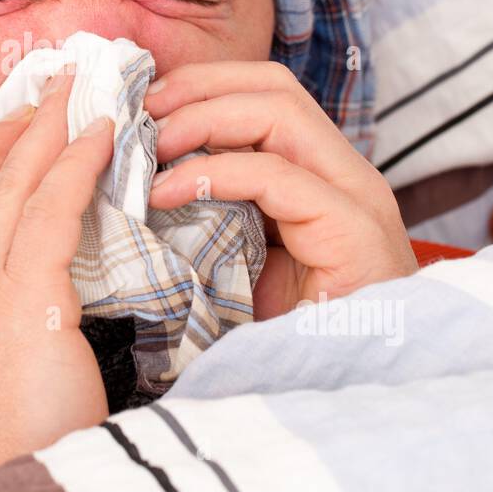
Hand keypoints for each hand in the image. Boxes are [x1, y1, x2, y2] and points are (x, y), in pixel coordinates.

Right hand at [0, 67, 115, 491]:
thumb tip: (15, 281)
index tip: (12, 119)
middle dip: (23, 124)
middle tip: (57, 80)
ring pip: (18, 186)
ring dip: (55, 131)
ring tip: (87, 94)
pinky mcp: (22, 300)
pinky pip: (55, 212)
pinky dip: (81, 167)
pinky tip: (105, 141)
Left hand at [144, 61, 415, 320]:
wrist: (335, 406)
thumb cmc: (280, 342)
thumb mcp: (237, 260)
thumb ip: (209, 211)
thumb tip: (135, 175)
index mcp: (319, 175)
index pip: (264, 93)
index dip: (199, 85)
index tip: (138, 105)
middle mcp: (345, 176)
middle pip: (273, 87)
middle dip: (196, 88)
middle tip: (136, 113)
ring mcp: (357, 200)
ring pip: (279, 113)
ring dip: (200, 118)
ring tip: (148, 147)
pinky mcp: (355, 234)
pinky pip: (278, 176)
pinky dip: (213, 174)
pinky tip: (166, 194)